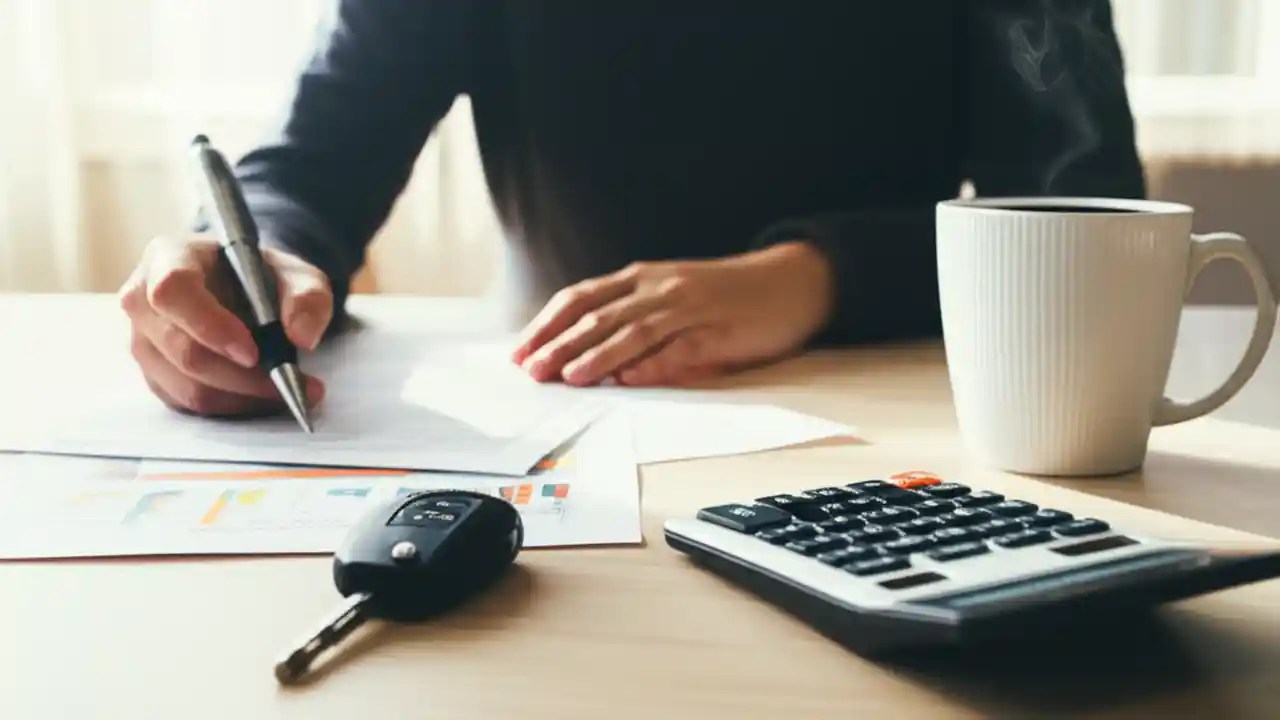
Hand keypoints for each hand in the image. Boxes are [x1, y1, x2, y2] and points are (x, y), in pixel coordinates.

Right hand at [118, 234, 331, 416]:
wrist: (244, 291)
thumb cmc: (260, 277)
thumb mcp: (295, 273)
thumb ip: (307, 296)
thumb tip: (303, 335)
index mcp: (169, 257)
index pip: (173, 292)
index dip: (210, 326)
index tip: (253, 353)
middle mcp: (143, 299)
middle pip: (183, 350)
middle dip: (242, 376)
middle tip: (290, 380)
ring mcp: (143, 341)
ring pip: (187, 386)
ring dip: (242, 397)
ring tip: (286, 390)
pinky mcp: (154, 375)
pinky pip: (188, 404)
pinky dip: (231, 406)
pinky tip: (261, 396)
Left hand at [511, 241, 833, 386]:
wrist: (789, 281)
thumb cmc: (723, 294)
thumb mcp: (669, 294)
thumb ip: (631, 317)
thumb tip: (585, 353)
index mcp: (641, 278)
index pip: (580, 298)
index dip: (546, 324)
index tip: (519, 351)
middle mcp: (659, 289)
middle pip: (599, 317)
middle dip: (560, 345)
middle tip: (531, 371)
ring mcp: (689, 309)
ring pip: (633, 332)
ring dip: (598, 356)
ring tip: (569, 378)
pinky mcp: (718, 333)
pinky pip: (680, 350)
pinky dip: (653, 365)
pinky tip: (630, 379)